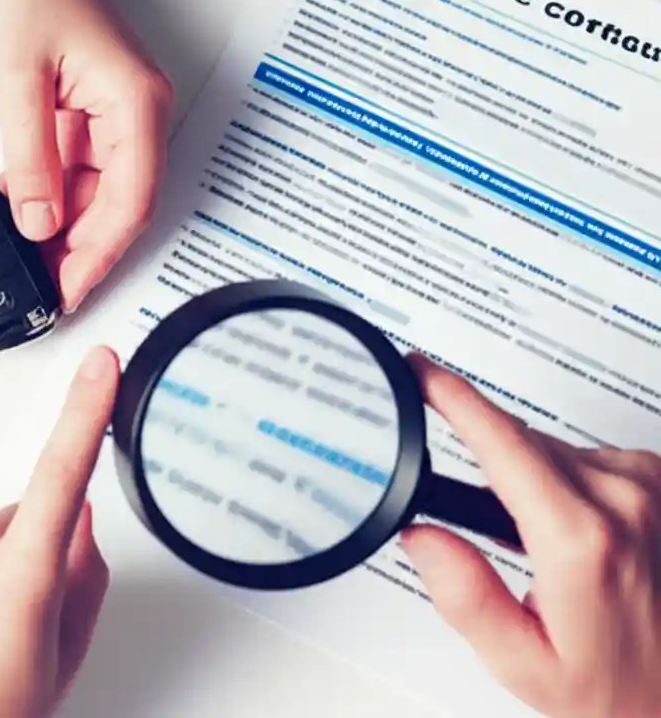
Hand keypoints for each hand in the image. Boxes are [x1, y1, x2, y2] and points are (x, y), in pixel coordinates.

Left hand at [0, 0, 173, 311]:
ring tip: (26, 267)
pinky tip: (14, 218)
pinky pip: (74, 172)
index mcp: (135, 104)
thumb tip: (36, 222)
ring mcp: (113, 117)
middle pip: (117, 207)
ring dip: (59, 232)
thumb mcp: (18, 80)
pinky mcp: (88, 116)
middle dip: (79, 254)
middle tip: (43, 293)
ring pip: (95, 196)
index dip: (99, 256)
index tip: (69, 292)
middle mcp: (134, 115)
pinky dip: (46, 198)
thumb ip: (30, 157)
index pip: (129, 202)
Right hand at [401, 356, 660, 717]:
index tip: (420, 371)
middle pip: (524, 445)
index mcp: (581, 540)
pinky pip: (593, 461)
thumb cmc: (620, 686)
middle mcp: (624, 499)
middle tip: (504, 543)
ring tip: (551, 551)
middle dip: (494, 476)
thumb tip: (423, 536)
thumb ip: (466, 597)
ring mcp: (651, 486)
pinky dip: (572, 487)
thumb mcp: (524, 662)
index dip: (452, 398)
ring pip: (557, 452)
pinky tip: (584, 538)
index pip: (502, 443)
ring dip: (536, 484)